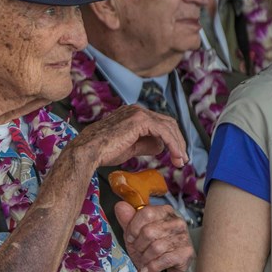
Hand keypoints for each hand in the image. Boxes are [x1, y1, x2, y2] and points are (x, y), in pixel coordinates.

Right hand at [69, 106, 188, 168]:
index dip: (171, 140)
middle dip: (178, 142)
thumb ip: (146, 144)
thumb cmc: (103, 151)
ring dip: (178, 145)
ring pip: (168, 127)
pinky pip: (164, 132)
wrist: (89, 151)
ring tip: (180, 161)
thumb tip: (160, 147)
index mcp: (132, 114)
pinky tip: (176, 156)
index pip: (160, 124)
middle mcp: (136, 110)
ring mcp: (138, 113)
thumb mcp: (130, 147)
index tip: (176, 155)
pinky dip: (173, 144)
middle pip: (168, 123)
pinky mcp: (141, 120)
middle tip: (182, 160)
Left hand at [114, 202, 192, 271]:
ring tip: (145, 260)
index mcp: (164, 212)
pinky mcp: (186, 254)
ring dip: (145, 257)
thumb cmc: (148, 250)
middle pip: (149, 231)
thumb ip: (126, 220)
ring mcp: (184, 238)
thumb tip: (121, 206)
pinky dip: (152, 266)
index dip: (133, 228)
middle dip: (139, 245)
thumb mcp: (133, 234)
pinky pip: (164, 260)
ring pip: (156, 247)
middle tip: (140, 251)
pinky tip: (149, 268)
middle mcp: (177, 222)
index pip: (146, 213)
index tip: (131, 238)